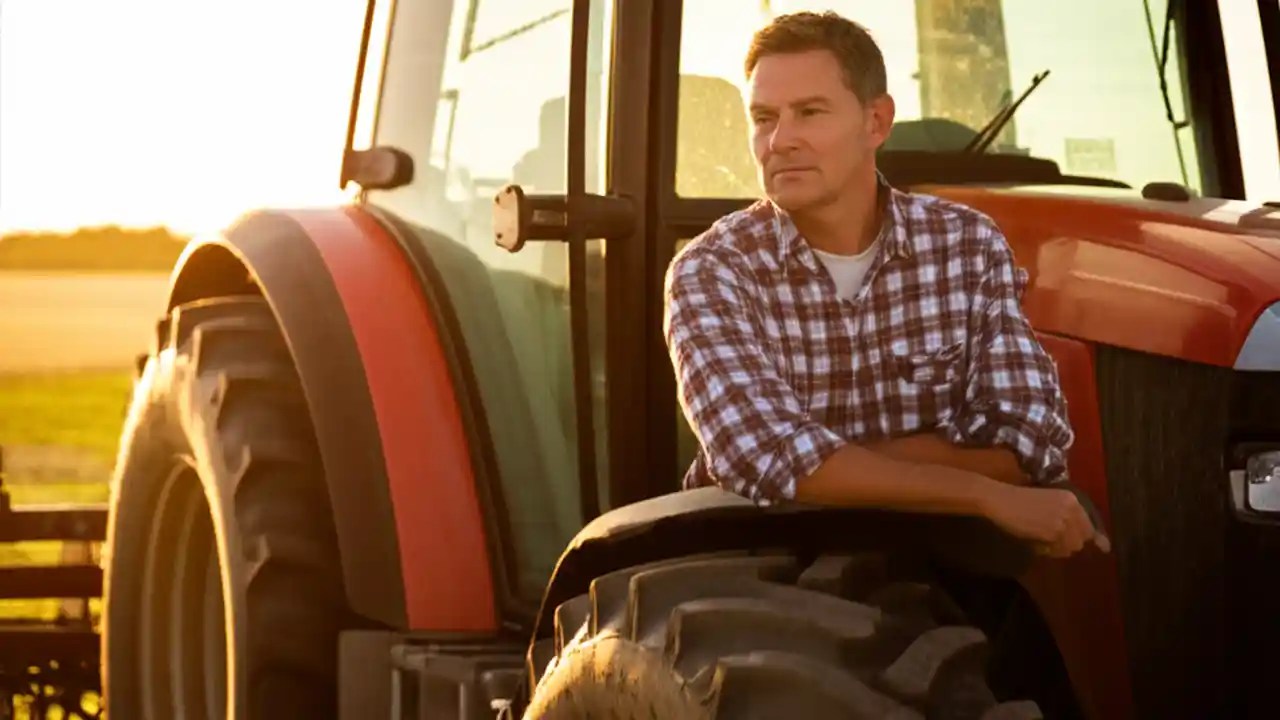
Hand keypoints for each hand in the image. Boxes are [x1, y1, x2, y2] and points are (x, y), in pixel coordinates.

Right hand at [982, 483, 1110, 557]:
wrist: (999, 499)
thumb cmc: (1018, 500)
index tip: (1073, 545)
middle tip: (1047, 538)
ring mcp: (1063, 521)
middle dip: (1066, 543)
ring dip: (1056, 548)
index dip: (1080, 537)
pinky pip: (1055, 550)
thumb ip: (1073, 521)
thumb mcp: (1049, 504)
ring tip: (1039, 538)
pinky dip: (1044, 550)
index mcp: (1072, 499)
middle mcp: (1072, 509)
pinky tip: (1032, 540)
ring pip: (1070, 548)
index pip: (1089, 528)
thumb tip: (1106, 547)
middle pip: (1081, 540)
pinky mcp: (1052, 532)